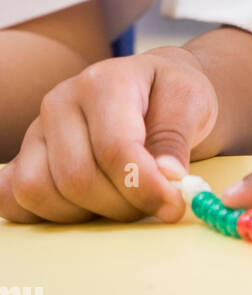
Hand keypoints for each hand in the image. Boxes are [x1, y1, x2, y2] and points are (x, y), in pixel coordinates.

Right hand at [0, 47, 219, 224]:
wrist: (152, 90)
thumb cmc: (171, 96)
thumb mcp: (192, 102)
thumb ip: (177, 139)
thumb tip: (168, 178)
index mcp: (103, 81)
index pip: (114, 148)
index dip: (144, 186)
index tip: (173, 204)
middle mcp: (61, 101)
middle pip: (77, 178)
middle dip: (122, 204)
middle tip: (155, 202)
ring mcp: (37, 129)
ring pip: (42, 191)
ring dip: (88, 213)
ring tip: (125, 198)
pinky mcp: (25, 156)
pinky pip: (15, 198)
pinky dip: (47, 213)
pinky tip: (85, 206)